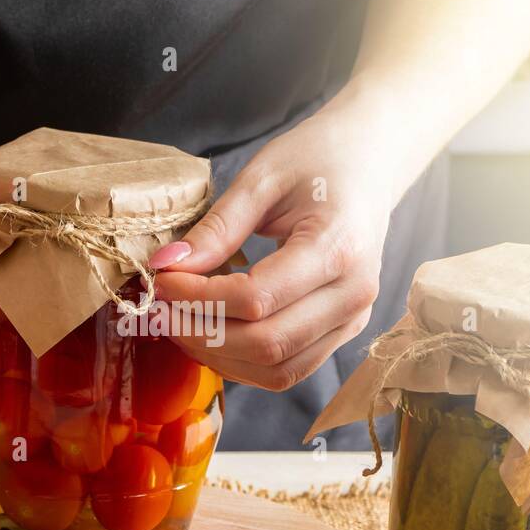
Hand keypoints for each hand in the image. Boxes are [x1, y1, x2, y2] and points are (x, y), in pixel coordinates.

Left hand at [150, 90, 400, 389]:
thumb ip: (217, 227)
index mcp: (339, 247)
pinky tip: (210, 335)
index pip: (257, 298)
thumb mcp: (262, 178)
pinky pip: (289, 369)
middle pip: (268, 344)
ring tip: (179, 324)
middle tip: (160, 309)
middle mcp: (354, 294)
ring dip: (219, 356)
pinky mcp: (343, 332)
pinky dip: (243, 363)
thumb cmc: (318, 159)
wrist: (369, 163)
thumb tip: (167, 267)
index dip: (199, 297)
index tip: (162, 280)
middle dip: (202, 333)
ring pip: (278, 370)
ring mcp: (354, 320)